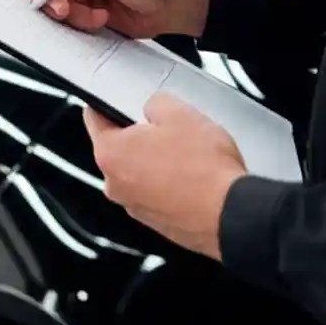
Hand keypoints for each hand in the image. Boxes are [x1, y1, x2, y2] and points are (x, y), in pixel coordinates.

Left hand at [83, 93, 246, 259]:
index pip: (94, 119)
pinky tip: (194, 178)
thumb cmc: (205, 169)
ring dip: (157, 163)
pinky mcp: (157, 222)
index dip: (105, 105)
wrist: (231, 214)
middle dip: (140, 137)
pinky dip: (170, 185)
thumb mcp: (179, 113)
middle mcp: (115, 185)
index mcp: (110, 153)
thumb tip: (153, 108)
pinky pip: (157, 194)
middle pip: (119, 149)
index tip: (111, 103)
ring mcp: (135, 206)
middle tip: (169, 130)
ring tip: (188, 156)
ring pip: (139, 173)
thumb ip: (155, 102)